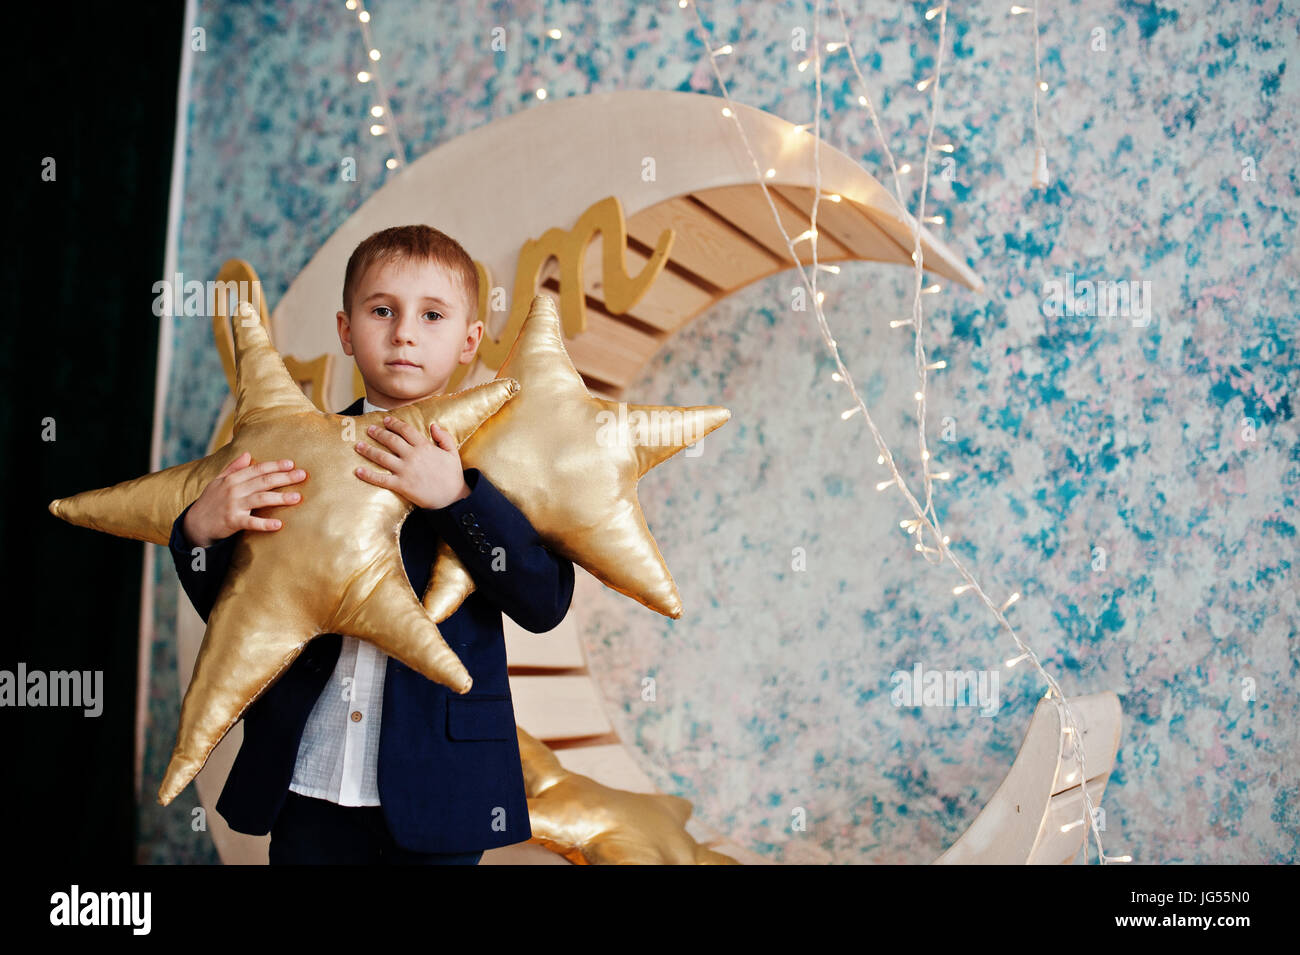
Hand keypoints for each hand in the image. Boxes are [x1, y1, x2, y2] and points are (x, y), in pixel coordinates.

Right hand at [182, 451, 306, 546]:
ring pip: (260, 499)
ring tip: (297, 498)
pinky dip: (265, 524)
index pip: (257, 469)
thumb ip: (233, 468)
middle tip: (303, 475)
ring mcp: (233, 505)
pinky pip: (251, 522)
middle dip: (284, 477)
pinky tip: (279, 524)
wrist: (194, 524)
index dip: (275, 466)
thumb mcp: (218, 481)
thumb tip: (247, 454)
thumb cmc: (210, 501)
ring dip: (280, 498)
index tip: (291, 464)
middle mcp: (234, 489)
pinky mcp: (232, 521)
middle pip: (263, 481)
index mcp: (232, 478)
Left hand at [353, 415, 469, 509]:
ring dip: (368, 450)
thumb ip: (444, 437)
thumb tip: (433, 425)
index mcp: (424, 447)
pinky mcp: (401, 485)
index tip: (385, 420)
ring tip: (358, 445)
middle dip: (378, 434)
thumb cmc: (453, 476)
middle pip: (391, 440)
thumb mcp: (452, 453)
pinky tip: (358, 471)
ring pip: (382, 457)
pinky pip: (381, 479)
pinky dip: (368, 475)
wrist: (453, 498)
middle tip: (369, 430)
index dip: (394, 423)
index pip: (406, 430)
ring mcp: (405, 471)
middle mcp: (412, 456)